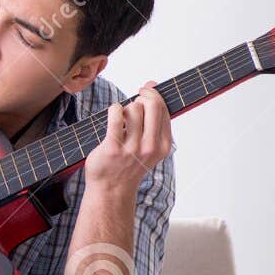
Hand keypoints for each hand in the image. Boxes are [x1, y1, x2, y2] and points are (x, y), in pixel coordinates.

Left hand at [84, 80, 171, 195]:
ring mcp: (132, 148)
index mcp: (163, 145)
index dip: (153, 95)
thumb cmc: (128, 163)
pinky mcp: (113, 147)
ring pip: (133, 108)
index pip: (164, 109)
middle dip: (142, 96)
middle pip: (152, 104)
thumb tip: (152, 84)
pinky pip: (115, 115)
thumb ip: (153, 118)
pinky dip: (113, 109)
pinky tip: (113, 116)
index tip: (144, 92)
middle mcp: (150, 147)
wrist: (111, 189)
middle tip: (134, 99)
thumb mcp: (149, 144)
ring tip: (121, 118)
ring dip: (125, 107)